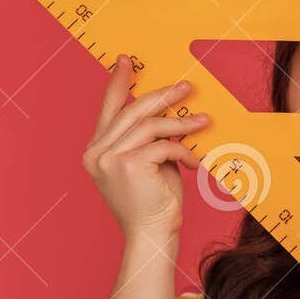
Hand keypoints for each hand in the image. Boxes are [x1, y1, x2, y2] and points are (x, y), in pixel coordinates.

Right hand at [83, 55, 206, 242]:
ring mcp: (108, 158)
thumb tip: (172, 116)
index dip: (118, 83)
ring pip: (149, 125)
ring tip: (203, 121)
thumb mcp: (151, 166)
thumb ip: (153, 141)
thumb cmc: (155, 205)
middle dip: (161, 96)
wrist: (152, 237)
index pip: (108, 109)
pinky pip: (163, 145)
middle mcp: (96, 153)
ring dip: (180, 122)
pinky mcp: (128, 165)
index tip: (127, 61)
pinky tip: (194, 161)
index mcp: (96, 151)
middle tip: (186, 86)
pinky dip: (183, 150)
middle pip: (130, 111)